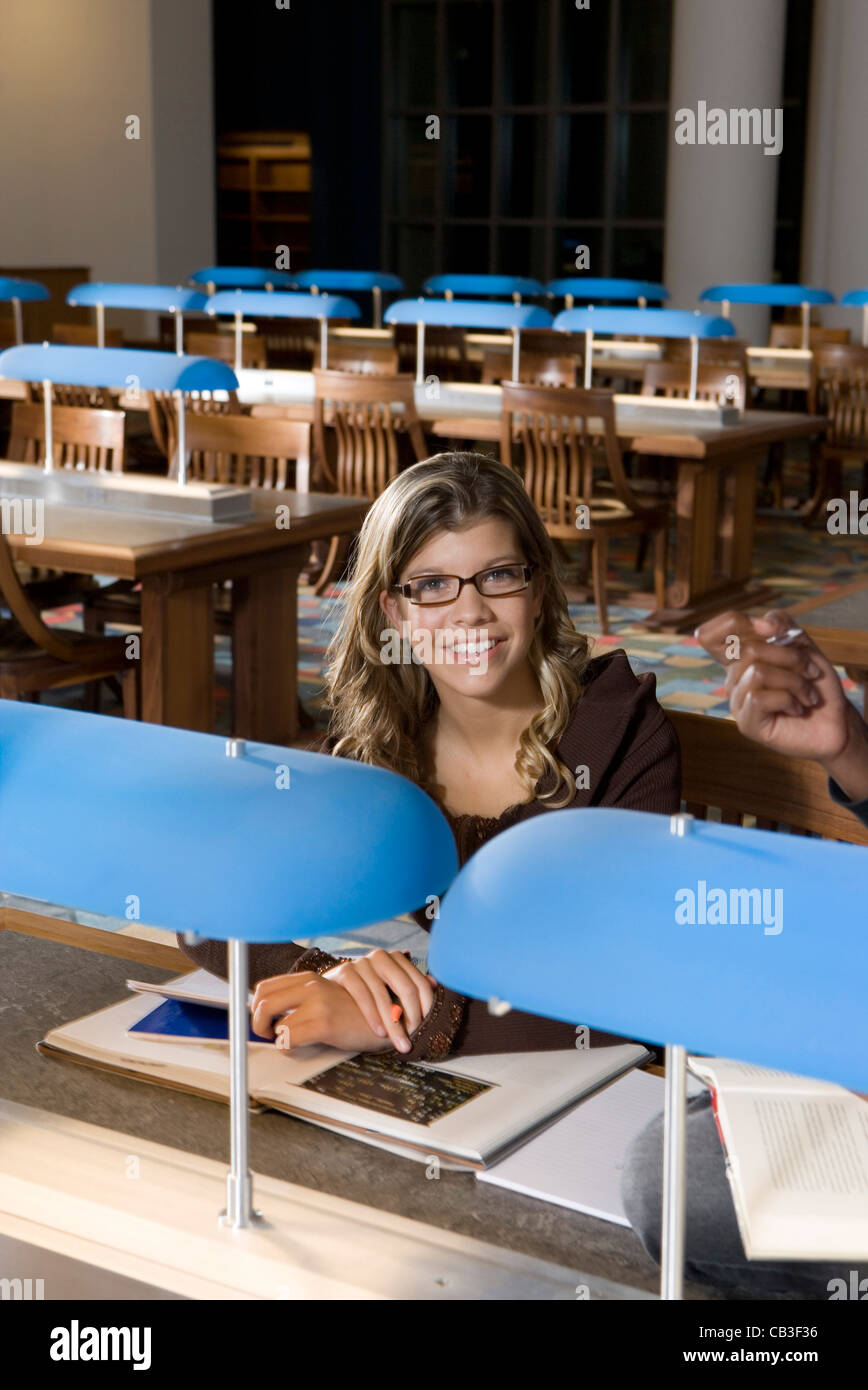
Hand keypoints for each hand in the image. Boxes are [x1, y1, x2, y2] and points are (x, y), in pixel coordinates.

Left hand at [249, 972, 394, 1053]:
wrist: (391, 1019)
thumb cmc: (359, 1013)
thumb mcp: (329, 997)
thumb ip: (304, 998)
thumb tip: (275, 1014)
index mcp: (310, 978)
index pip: (265, 987)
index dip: (255, 1007)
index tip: (263, 1021)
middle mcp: (311, 984)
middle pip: (261, 1001)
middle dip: (255, 1023)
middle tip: (266, 1035)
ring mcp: (317, 1002)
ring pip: (273, 1023)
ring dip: (274, 1038)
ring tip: (285, 1043)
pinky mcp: (324, 1022)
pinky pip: (288, 1039)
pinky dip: (287, 1048)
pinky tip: (299, 1048)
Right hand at [323, 950, 436, 1053]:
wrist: (328, 993)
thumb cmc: (365, 993)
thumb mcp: (389, 988)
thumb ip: (409, 985)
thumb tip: (435, 983)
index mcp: (396, 959)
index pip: (419, 982)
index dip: (426, 1006)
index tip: (426, 1027)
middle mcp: (381, 956)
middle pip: (405, 988)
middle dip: (412, 1017)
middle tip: (413, 1040)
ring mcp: (362, 962)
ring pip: (383, 994)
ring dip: (392, 1022)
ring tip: (398, 1042)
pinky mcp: (345, 971)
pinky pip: (362, 994)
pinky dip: (372, 1015)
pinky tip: (378, 1031)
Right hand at [695, 609, 853, 762]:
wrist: (836, 720)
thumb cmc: (817, 684)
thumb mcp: (803, 644)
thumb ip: (781, 624)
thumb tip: (763, 624)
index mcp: (741, 657)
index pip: (709, 634)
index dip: (733, 622)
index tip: (772, 630)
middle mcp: (734, 678)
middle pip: (748, 649)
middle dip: (791, 657)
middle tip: (812, 672)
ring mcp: (738, 701)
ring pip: (757, 673)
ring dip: (795, 681)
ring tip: (808, 695)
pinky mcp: (747, 723)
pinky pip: (759, 698)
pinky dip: (789, 700)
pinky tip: (798, 709)